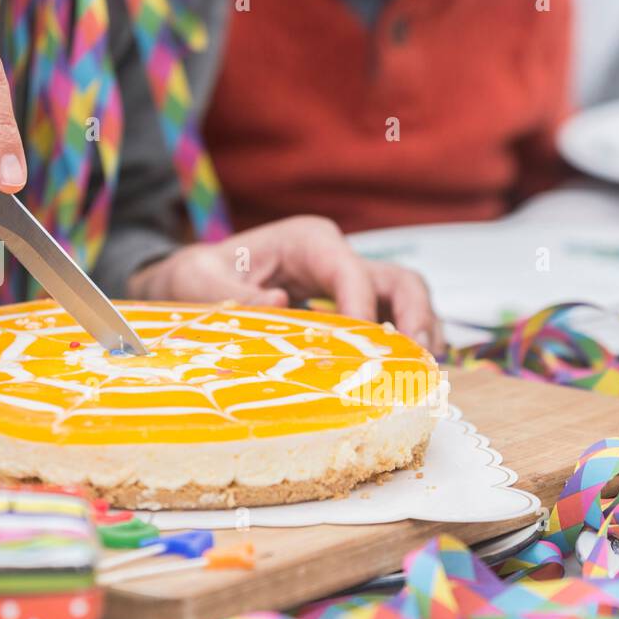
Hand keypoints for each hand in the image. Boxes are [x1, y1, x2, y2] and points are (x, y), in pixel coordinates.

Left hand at [126, 216, 443, 351]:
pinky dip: (408, 347)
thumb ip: (233, 294)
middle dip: (416, 319)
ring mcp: (348, 282)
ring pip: (407, 300)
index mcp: (307, 241)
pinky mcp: (351, 306)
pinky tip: (407, 377)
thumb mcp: (198, 282)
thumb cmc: (197, 277)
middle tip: (415, 362)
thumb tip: (280, 304)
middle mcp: (336, 257)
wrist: (196, 282)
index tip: (364, 348)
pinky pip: (394, 320)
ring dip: (422, 335)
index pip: (351, 272)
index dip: (364, 309)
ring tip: (422, 375)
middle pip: (400, 280)